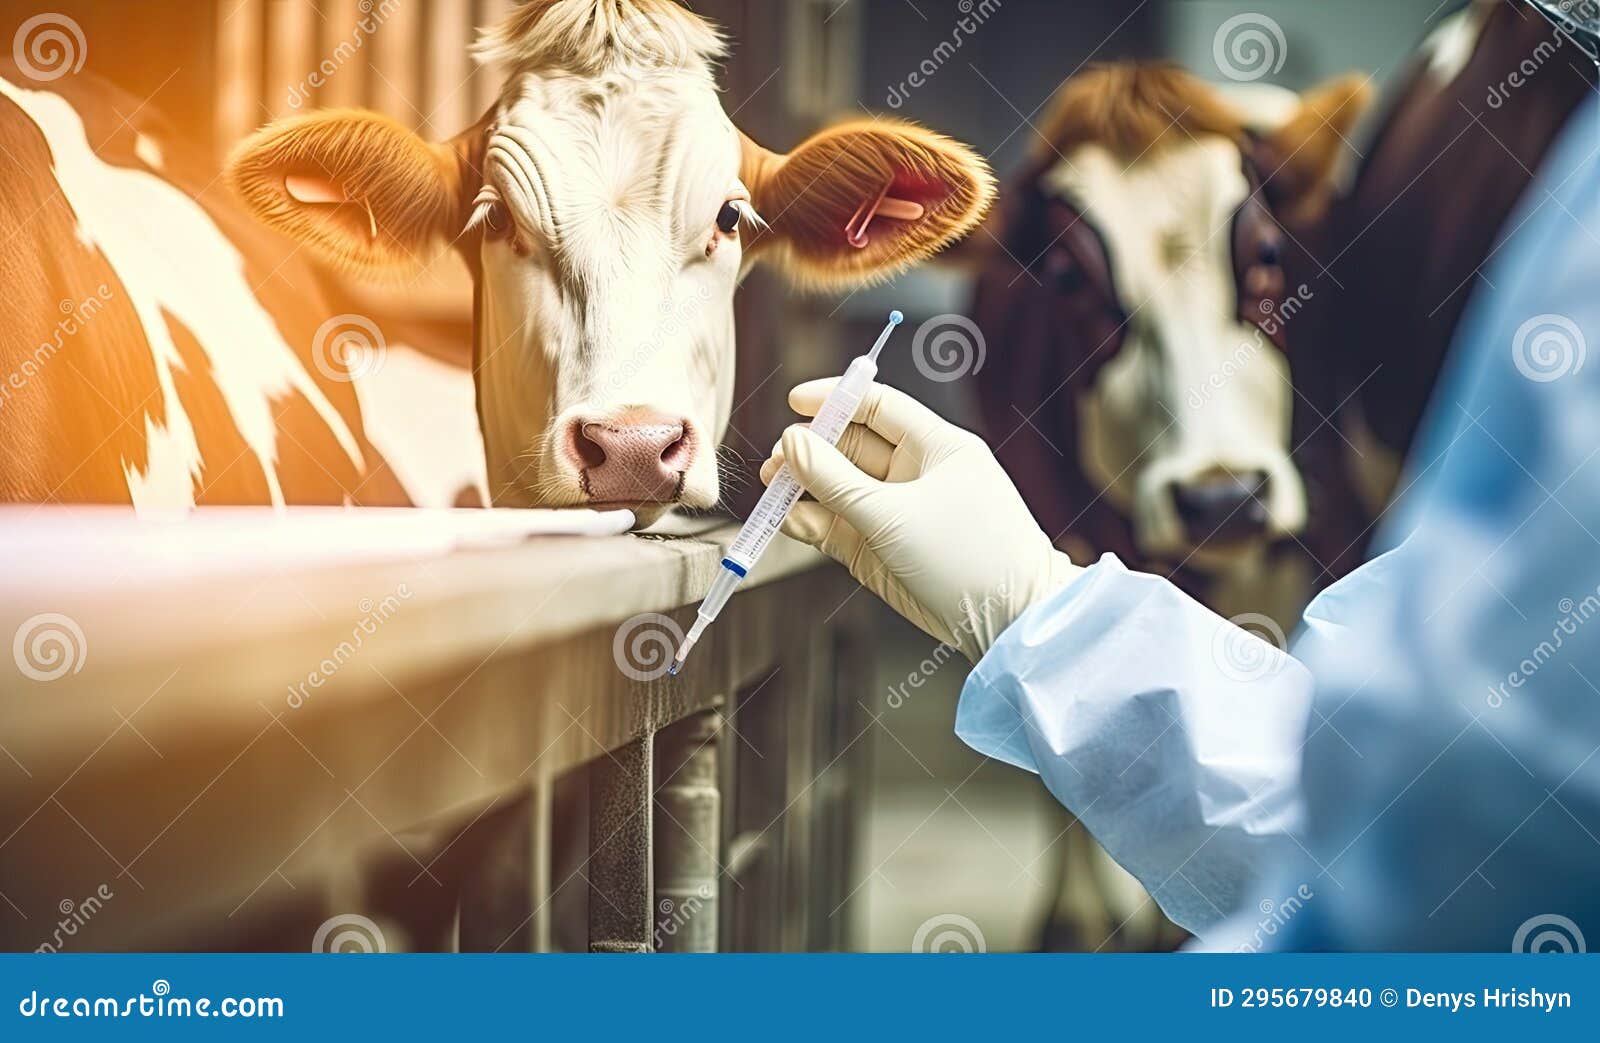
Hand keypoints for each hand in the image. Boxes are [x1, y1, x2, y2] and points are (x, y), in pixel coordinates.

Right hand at [761, 379, 1079, 659]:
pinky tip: (789, 521)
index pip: (878, 406)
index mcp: (935, 447)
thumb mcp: (893, 514)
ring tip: (775, 493)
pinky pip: (838, 528)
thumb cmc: (969, 556)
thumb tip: (792, 443)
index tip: (795, 404)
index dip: (835, 400)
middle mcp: (916, 475)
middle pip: (851, 448)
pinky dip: (812, 524)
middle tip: (776, 464)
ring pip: (839, 491)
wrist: (1008, 622)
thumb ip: (835, 480)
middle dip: (811, 452)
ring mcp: (898, 514)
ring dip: (805, 489)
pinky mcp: (882, 551)